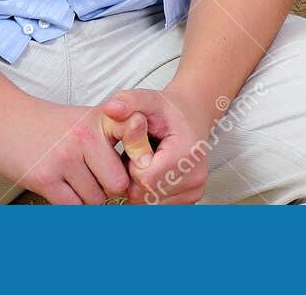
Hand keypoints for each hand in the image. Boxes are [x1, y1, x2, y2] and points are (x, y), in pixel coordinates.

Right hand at [0, 90, 151, 204]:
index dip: (139, 162)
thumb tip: (131, 175)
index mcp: (100, 119)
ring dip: (87, 199)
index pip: (135, 143)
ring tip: (75, 183)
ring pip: (95, 199)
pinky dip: (71, 205)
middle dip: (109, 190)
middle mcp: (86, 137)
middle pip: (117, 184)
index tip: (138, 170)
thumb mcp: (84, 118)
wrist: (1, 116)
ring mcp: (65, 158)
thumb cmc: (45, 122)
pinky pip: (72, 207)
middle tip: (97, 183)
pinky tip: (63, 191)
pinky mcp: (45, 178)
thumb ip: (109, 139)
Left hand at [101, 85, 220, 204]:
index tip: (133, 149)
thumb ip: (128, 101)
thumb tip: (111, 108)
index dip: (131, 165)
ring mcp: (194, 192)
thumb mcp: (147, 99)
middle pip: (145, 196)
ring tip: (144, 163)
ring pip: (148, 205)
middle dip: (132, 179)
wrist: (191, 116)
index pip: (144, 180)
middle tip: (135, 157)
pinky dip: (148, 194)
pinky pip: (156, 207)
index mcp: (186, 154)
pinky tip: (152, 174)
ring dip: (139, 188)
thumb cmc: (167, 110)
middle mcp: (195, 178)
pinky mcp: (190, 201)